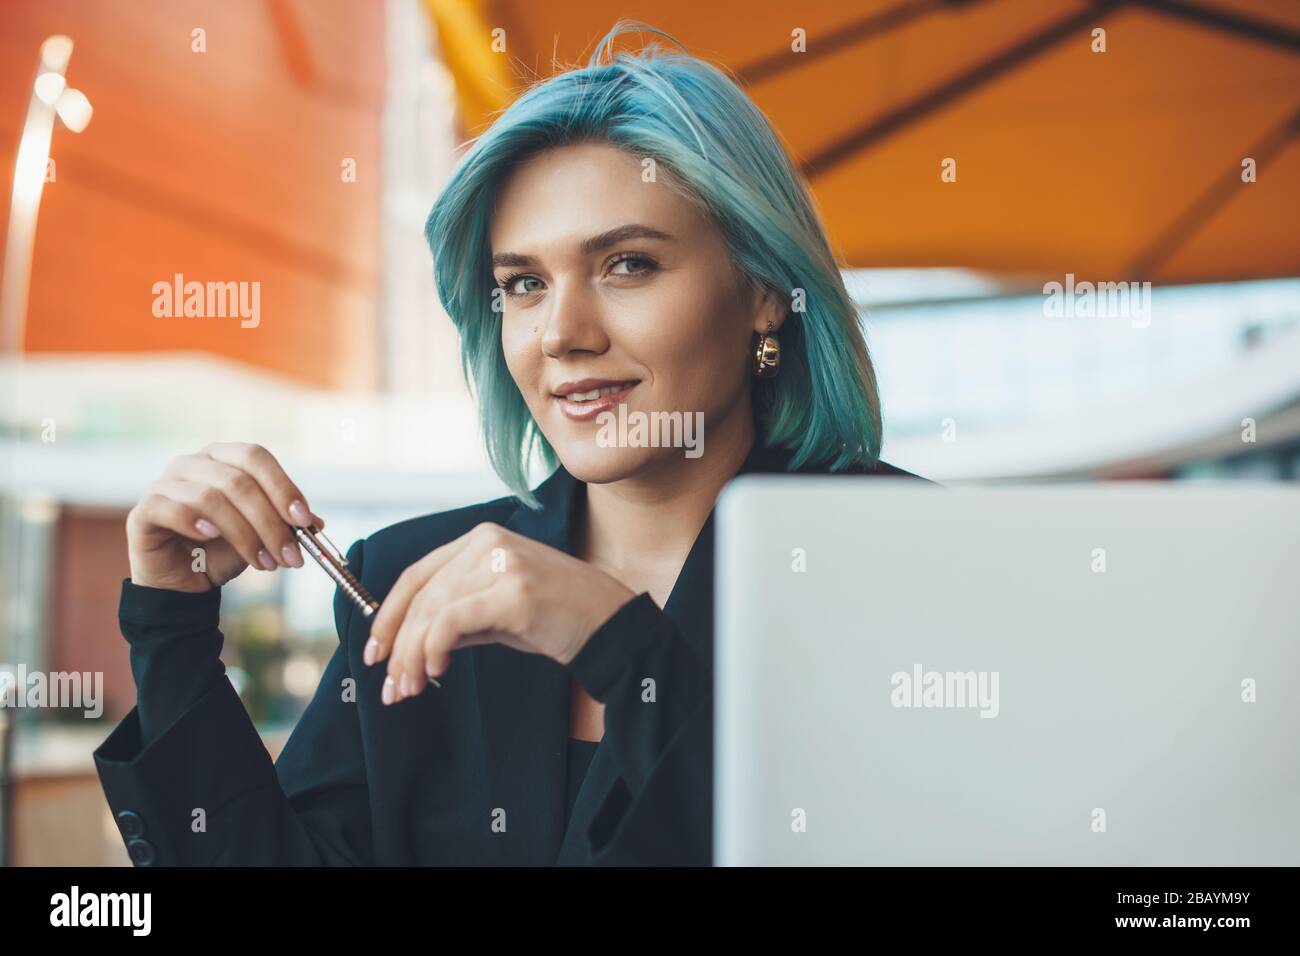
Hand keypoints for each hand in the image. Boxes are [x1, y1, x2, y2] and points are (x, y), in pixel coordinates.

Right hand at [126, 442, 322, 592]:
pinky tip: (210, 538)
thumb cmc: (222, 550)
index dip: (283, 486)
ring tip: (264, 563)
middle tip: (290, 556)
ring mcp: (165, 483)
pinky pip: (170, 508)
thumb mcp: (263, 536)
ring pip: (211, 497)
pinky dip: (195, 522)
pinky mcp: (144, 509)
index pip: (256, 457)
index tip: (304, 520)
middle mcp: (193, 463)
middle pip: (239, 481)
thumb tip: (316, 523)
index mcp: (223, 458)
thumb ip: (287, 525)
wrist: (183, 582)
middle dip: (270, 523)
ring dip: (245, 534)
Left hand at [366, 522, 636, 703]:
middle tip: (391, 688)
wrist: (611, 626)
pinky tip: (436, 671)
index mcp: (482, 538)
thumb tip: (412, 644)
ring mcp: (501, 563)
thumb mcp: (499, 611)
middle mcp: (488, 542)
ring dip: (412, 656)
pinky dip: (434, 649)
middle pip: (421, 596)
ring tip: (408, 688)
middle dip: (399, 646)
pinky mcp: (513, 591)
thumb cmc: (558, 619)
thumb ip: (458, 616)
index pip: (417, 575)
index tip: (376, 651)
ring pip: (432, 611)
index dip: (389, 615)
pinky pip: (452, 622)